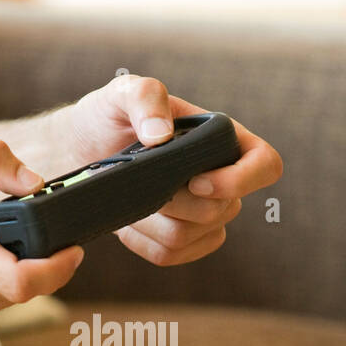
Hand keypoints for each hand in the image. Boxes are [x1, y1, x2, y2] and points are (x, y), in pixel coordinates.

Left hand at [58, 74, 283, 264]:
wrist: (79, 151)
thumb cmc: (107, 116)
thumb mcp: (122, 92)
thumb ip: (145, 97)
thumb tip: (161, 136)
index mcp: (224, 140)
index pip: (266, 166)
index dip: (241, 180)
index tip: (195, 180)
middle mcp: (223, 179)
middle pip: (220, 210)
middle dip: (174, 200)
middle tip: (140, 179)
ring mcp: (204, 215)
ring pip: (190, 236)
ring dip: (151, 219)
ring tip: (128, 194)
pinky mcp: (181, 241)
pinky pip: (170, 254)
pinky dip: (141, 240)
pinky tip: (125, 219)